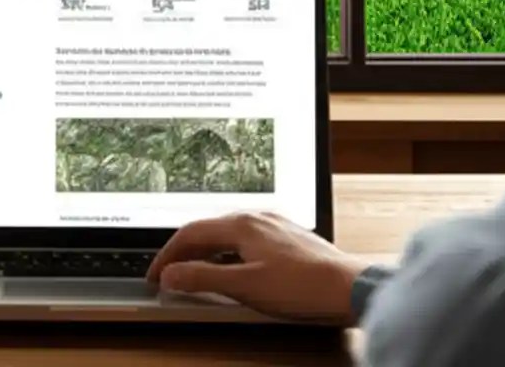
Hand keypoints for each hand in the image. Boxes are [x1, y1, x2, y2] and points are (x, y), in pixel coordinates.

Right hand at [145, 211, 370, 324]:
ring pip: (226, 234)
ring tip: (194, 274)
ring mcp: (273, 225)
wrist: (348, 287)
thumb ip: (203, 279)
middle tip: (168, 275)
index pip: (190, 232)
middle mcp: (256, 217)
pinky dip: (226, 254)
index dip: (167, 255)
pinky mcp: (286, 237)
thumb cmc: (303, 286)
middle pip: (207, 230)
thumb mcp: (244, 287)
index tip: (155, 274)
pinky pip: (245, 240)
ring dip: (205, 253)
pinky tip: (231, 270)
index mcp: (242, 224)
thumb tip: (171, 275)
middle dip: (183, 252)